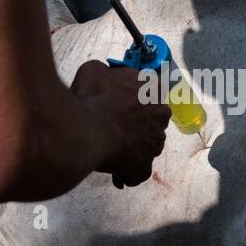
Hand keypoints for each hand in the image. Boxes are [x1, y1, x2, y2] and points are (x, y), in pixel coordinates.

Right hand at [71, 61, 170, 187]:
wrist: (85, 131)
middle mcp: (160, 112)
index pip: (148, 92)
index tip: (120, 107)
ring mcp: (155, 140)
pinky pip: (139, 171)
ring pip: (147, 145)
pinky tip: (117, 175)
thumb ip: (109, 73)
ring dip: (133, 149)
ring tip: (113, 154)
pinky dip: (129, 174)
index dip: (132, 101)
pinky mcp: (145, 164)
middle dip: (135, 126)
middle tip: (113, 130)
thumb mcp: (93, 70)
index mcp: (151, 87)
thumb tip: (108, 77)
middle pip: (150, 120)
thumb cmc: (90, 100)